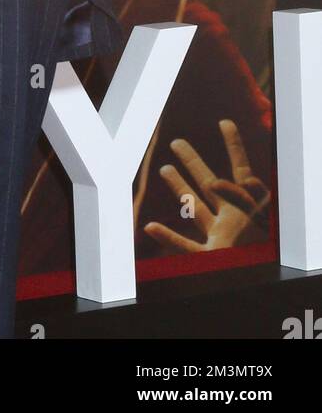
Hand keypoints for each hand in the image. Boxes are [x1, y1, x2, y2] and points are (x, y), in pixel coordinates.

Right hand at [143, 119, 270, 252]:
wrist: (260, 290)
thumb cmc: (263, 258)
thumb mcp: (264, 222)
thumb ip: (253, 199)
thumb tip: (241, 177)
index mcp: (250, 209)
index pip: (241, 170)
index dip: (233, 146)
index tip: (225, 122)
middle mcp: (233, 220)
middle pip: (210, 184)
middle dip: (194, 162)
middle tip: (177, 142)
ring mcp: (220, 240)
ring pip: (195, 209)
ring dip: (179, 189)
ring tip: (164, 169)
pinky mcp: (210, 260)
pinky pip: (186, 248)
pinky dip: (168, 237)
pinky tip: (149, 227)